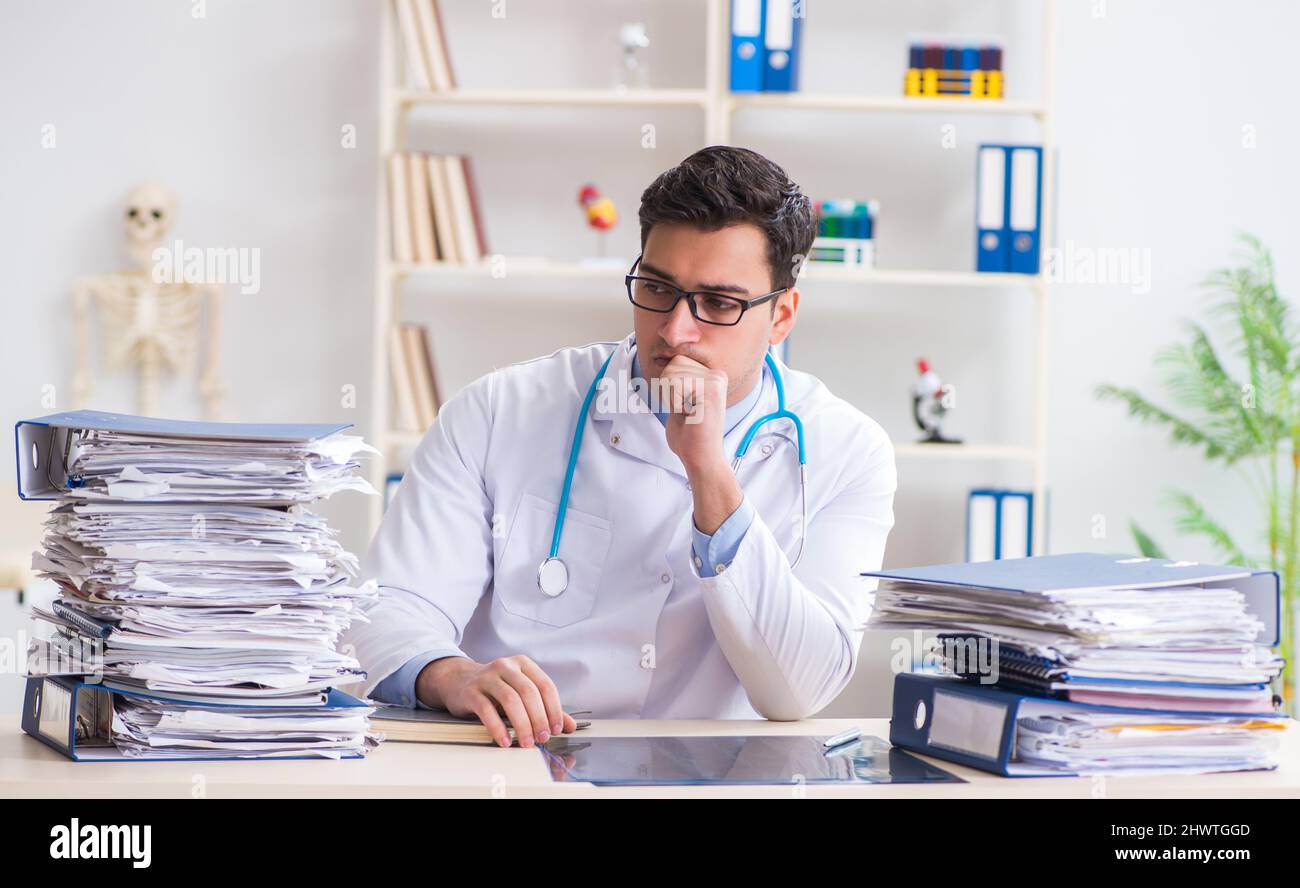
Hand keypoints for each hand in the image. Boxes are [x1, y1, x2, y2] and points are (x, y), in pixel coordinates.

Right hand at [415, 655, 578, 747]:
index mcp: (523, 664)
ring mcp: (487, 677)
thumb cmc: (495, 688)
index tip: (556, 729)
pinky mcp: (471, 691)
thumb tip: (570, 725)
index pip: (545, 685)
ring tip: (526, 743)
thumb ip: (545, 707)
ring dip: (521, 724)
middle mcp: (506, 666)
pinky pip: (486, 710)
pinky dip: (497, 727)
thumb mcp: (521, 693)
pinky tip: (504, 741)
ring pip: (510, 700)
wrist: (458, 680)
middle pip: (529, 692)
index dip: (554, 709)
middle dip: (539, 718)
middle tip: (542, 738)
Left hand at [660, 355, 728, 474]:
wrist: (701, 458)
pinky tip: (689, 415)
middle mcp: (717, 375)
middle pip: (672, 365)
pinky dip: (673, 403)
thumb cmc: (689, 435)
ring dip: (671, 399)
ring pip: (670, 375)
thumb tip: (660, 361)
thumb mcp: (680, 400)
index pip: (675, 361)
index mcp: (712, 375)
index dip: (669, 387)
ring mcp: (715, 381)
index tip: (685, 407)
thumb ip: (675, 380)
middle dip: (669, 392)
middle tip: (687, 412)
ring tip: (689, 414)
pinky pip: (674, 384)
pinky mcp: (711, 389)